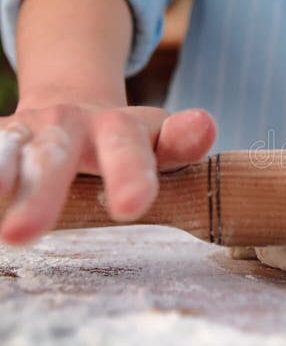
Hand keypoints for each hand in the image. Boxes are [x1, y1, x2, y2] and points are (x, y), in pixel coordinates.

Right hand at [0, 103, 215, 244]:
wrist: (71, 109)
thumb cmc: (128, 140)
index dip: (128, 175)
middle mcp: (66, 124)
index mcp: (116, 127)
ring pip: (8, 151)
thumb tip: (205, 125)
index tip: (130, 207)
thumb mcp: (158, 140)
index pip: (126, 149)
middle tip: (21, 236)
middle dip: (39, 194)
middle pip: (54, 157)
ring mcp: (26, 131)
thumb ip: (180, 142)